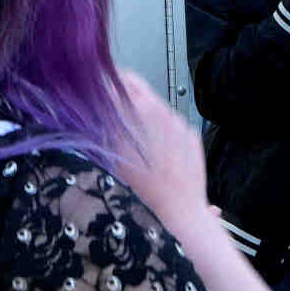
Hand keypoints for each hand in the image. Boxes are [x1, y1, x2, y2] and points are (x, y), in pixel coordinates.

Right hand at [112, 68, 211, 231]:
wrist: (182, 209)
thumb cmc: (148, 188)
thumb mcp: (118, 157)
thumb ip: (107, 126)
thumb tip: (98, 108)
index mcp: (145, 112)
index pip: (124, 82)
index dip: (109, 81)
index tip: (101, 83)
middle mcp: (165, 112)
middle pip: (141, 89)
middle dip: (125, 91)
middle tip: (111, 98)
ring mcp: (181, 123)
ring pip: (157, 107)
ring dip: (142, 111)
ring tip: (132, 130)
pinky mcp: (191, 134)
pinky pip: (172, 123)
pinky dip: (160, 128)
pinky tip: (153, 146)